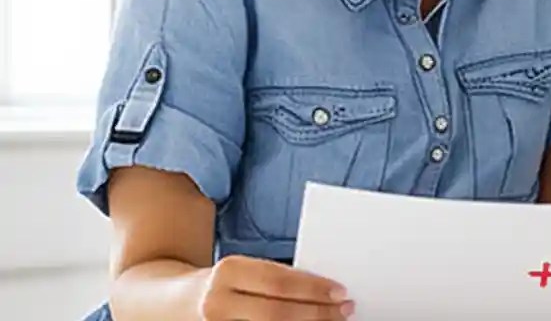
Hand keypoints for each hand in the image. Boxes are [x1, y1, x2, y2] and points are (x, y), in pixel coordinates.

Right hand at [196, 255, 353, 319]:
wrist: (172, 302)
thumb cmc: (226, 283)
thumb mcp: (244, 270)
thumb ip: (276, 278)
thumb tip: (326, 290)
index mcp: (229, 271)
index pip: (278, 282)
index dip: (313, 289)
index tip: (342, 291)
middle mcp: (217, 301)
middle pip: (276, 313)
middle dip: (316, 314)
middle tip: (346, 310)